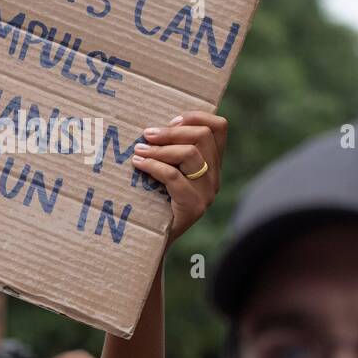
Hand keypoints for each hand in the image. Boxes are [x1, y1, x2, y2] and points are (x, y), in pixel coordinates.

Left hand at [130, 110, 226, 245]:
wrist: (152, 240)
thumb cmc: (153, 200)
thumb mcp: (166, 172)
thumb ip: (169, 151)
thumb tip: (150, 125)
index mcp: (213, 164)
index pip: (219, 127)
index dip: (196, 117)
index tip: (171, 121)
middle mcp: (215, 177)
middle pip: (203, 136)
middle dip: (171, 132)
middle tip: (146, 135)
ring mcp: (207, 192)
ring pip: (190, 154)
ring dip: (160, 149)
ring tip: (138, 150)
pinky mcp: (193, 206)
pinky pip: (174, 176)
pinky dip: (153, 165)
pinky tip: (138, 164)